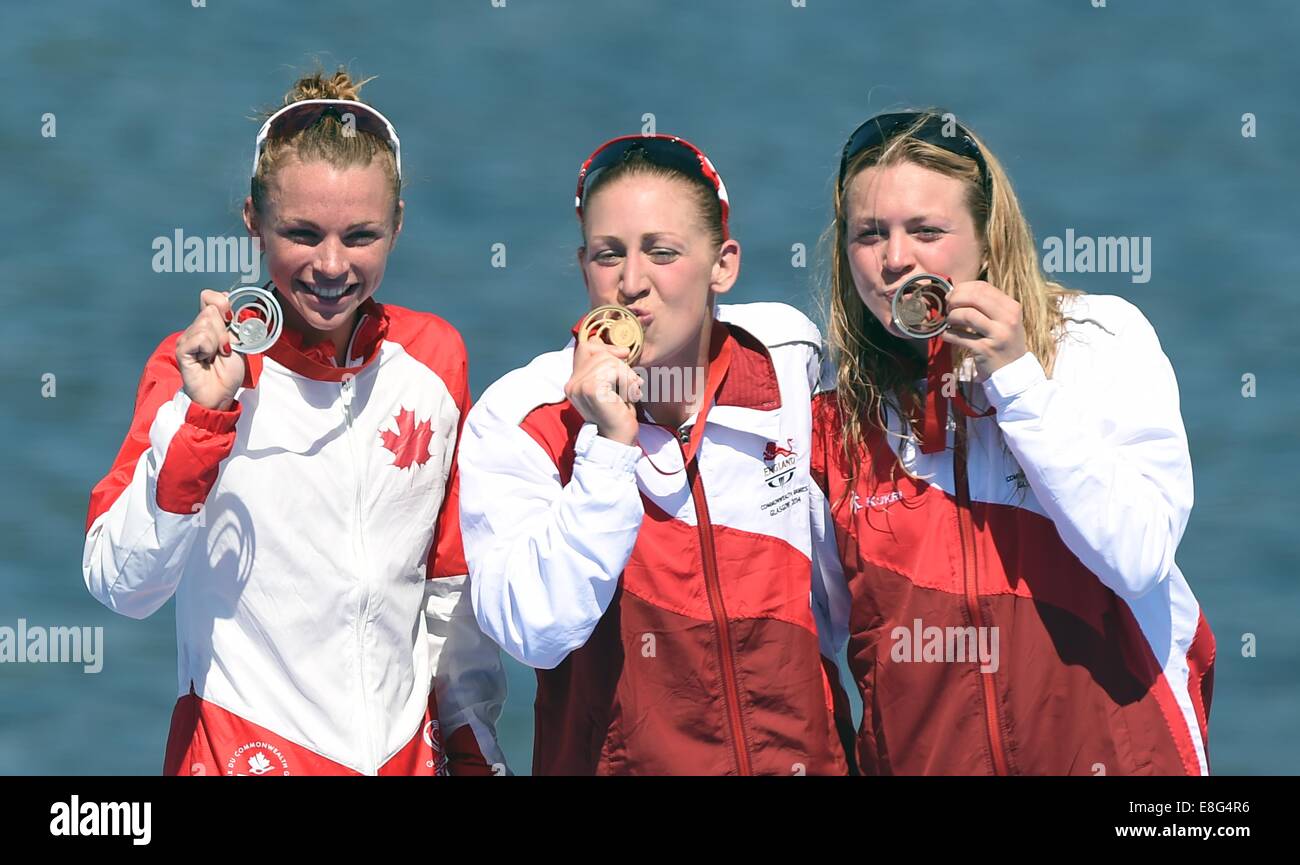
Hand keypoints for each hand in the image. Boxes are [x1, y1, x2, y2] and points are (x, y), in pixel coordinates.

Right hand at [176, 289, 244, 410]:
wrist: (220, 393)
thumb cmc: (227, 372)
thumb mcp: (238, 342)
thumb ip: (233, 322)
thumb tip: (227, 297)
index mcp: (209, 324)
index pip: (209, 297)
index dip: (222, 304)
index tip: (230, 321)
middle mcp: (195, 328)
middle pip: (211, 310)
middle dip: (225, 331)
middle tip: (224, 349)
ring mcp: (187, 337)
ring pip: (207, 323)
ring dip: (218, 342)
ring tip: (215, 356)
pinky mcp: (182, 348)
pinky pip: (200, 338)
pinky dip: (209, 349)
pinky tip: (206, 360)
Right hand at [564, 338, 641, 445]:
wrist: (617, 440)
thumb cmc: (617, 413)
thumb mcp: (610, 384)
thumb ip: (605, 365)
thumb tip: (610, 342)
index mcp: (573, 381)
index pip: (586, 347)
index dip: (606, 348)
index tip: (623, 357)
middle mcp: (571, 383)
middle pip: (600, 352)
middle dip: (620, 366)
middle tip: (629, 385)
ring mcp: (579, 386)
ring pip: (609, 361)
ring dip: (626, 376)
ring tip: (628, 394)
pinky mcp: (591, 389)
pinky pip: (615, 370)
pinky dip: (628, 382)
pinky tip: (628, 397)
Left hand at [941, 280, 1027, 381]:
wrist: (1012, 370)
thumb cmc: (1003, 341)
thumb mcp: (1004, 319)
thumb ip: (986, 305)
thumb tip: (957, 292)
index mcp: (1012, 307)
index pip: (983, 287)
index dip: (963, 288)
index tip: (953, 296)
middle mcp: (1007, 319)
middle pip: (974, 297)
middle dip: (955, 299)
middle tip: (948, 307)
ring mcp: (998, 335)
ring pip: (967, 315)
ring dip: (952, 317)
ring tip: (950, 322)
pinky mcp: (985, 350)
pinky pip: (960, 337)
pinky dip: (949, 334)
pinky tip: (948, 335)